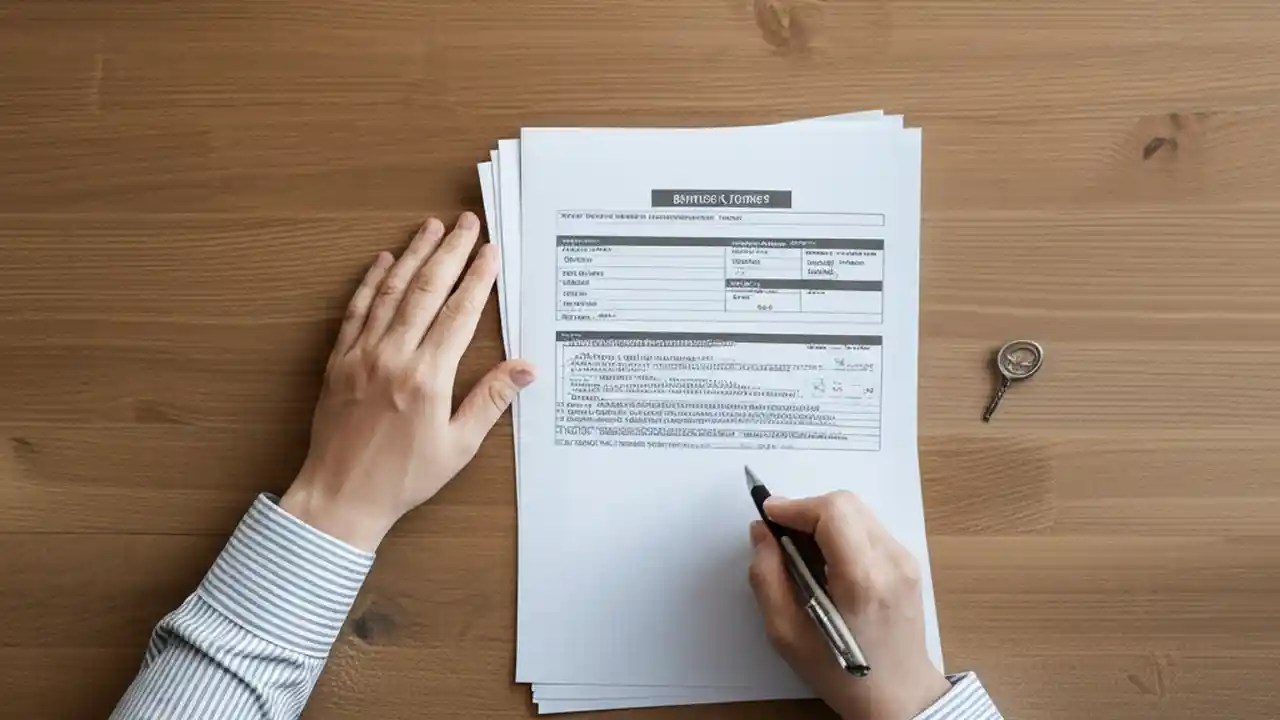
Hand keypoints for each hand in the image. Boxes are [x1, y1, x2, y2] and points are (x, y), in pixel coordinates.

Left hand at [280, 212, 533, 551]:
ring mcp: (362, 355)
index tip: (491, 252)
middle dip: (450, 253)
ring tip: (431, 227)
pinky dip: (371, 282)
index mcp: (427, 378)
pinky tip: (385, 260)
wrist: (341, 496)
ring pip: (391, 293)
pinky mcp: (339, 361)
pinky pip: (356, 311)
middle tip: (467, 223)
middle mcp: (393, 357)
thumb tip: (525, 368)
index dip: (478, 279)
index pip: (459, 314)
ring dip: (413, 256)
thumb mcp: (459, 446)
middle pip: (426, 291)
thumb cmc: (404, 477)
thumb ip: (490, 400)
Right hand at [748, 492, 949, 719]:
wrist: (898, 696)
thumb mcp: (786, 633)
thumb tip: (761, 532)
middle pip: (846, 503)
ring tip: (803, 551)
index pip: (832, 511)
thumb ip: (767, 576)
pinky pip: (869, 528)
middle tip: (781, 535)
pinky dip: (842, 533)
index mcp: (862, 579)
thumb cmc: (840, 672)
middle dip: (807, 510)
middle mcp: (891, 560)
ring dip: (824, 521)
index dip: (795, 506)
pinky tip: (828, 561)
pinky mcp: (909, 563)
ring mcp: (905, 560)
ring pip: (858, 512)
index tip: (768, 515)